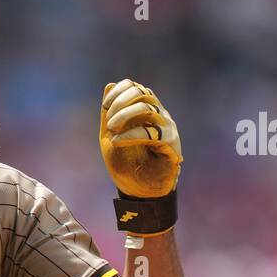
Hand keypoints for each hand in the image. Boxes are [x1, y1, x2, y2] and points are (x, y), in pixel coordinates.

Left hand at [99, 78, 181, 198]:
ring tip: (112, 130)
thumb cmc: (125, 164)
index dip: (119, 91)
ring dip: (125, 115)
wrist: (137, 191)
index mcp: (144, 111)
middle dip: (121, 103)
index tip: (105, 107)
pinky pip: (154, 132)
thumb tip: (109, 85)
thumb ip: (109, 113)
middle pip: (143, 93)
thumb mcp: (110, 136)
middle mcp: (158, 116)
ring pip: (149, 108)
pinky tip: (118, 140)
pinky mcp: (171, 144)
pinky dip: (132, 133)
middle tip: (109, 122)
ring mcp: (167, 128)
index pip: (135, 87)